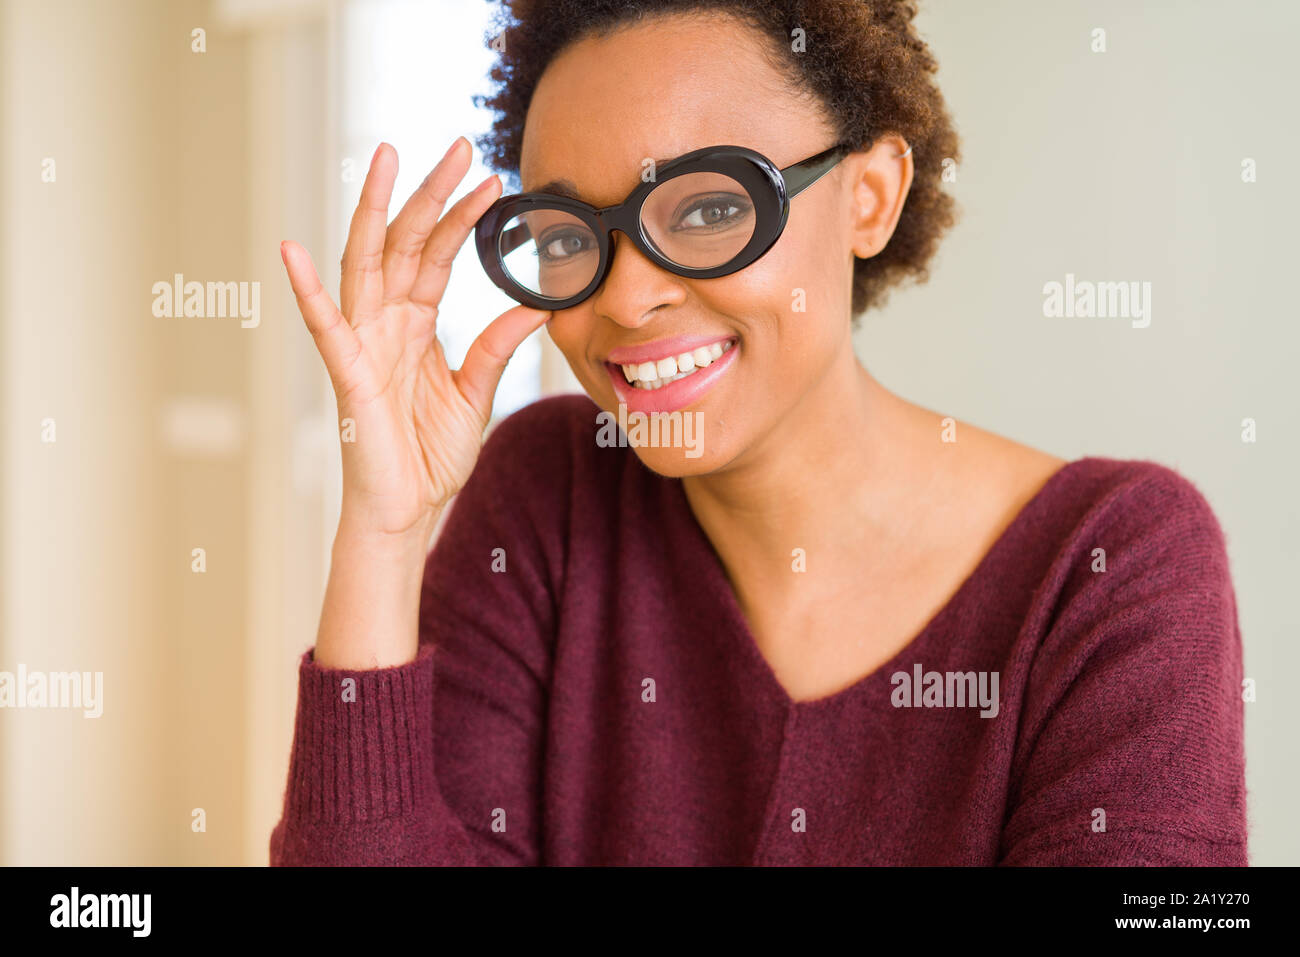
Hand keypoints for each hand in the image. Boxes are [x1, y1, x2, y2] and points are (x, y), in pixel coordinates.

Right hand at [280, 139, 550, 542]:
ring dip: (372, 211)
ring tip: (382, 159)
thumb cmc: (430, 456)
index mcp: (414, 325)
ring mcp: (362, 346)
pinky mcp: (349, 379)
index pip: (435, 255)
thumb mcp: (475, 393)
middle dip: (427, 192)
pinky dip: (308, 292)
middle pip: (403, 243)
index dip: (460, 216)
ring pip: (366, 265)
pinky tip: (293, 252)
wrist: (407, 511)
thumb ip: (497, 347)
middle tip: (458, 146)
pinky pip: (326, 331)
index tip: (491, 179)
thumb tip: (535, 306)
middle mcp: (384, 325)